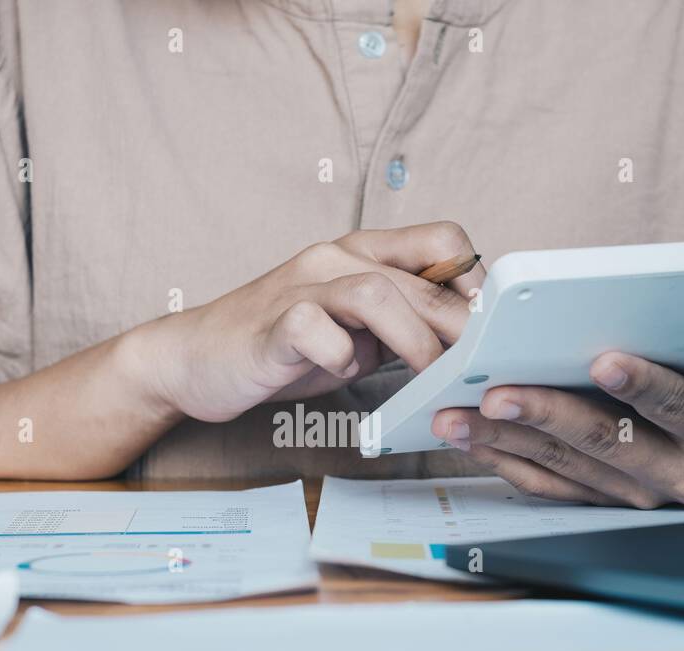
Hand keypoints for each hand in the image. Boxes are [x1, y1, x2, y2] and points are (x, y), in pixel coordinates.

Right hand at [133, 222, 484, 422]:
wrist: (196, 359)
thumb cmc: (281, 348)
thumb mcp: (355, 333)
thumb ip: (399, 328)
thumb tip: (461, 345)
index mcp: (361, 255)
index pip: (439, 241)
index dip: (474, 280)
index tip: (487, 326)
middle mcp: (333, 259)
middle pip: (416, 279)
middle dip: (456, 326)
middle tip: (477, 366)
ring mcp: (301, 288)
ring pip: (375, 293)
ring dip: (412, 339)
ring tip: (427, 376)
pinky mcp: (272, 325)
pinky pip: (316, 330)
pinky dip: (339, 356)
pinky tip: (342, 373)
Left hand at [430, 341, 683, 508]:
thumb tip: (673, 285)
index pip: (678, 405)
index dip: (642, 384)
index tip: (603, 361)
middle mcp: (679, 472)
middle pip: (605, 441)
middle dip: (545, 414)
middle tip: (495, 392)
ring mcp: (637, 494)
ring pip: (563, 465)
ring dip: (504, 439)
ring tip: (455, 416)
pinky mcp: (602, 503)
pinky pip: (545, 485)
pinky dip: (504, 460)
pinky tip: (468, 438)